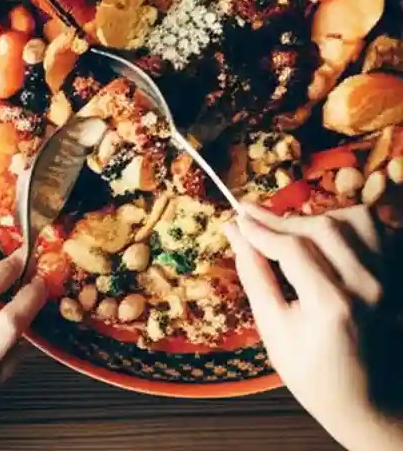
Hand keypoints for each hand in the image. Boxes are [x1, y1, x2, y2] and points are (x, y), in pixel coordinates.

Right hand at [226, 203, 401, 449]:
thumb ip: (254, 274)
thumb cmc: (312, 373)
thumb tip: (232, 231)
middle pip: (322, 228)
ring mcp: (390, 281)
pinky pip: (379, 233)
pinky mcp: (399, 279)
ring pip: (355, 221)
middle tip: (252, 216)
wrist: (367, 403)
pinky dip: (350, 224)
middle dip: (282, 219)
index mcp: (331, 304)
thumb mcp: (273, 328)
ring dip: (317, 218)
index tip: (237, 217)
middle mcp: (368, 286)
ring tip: (291, 228)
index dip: (260, 228)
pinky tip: (325, 235)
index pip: (291, 247)